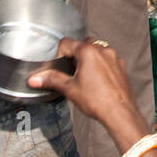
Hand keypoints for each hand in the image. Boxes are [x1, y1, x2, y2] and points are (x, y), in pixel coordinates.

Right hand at [28, 37, 146, 145]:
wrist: (120, 113)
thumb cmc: (97, 100)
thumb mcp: (70, 89)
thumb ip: (52, 80)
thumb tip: (35, 78)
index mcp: (88, 51)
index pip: (67, 43)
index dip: (59, 54)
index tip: (59, 67)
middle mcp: (103, 50)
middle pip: (83, 44)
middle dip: (75, 55)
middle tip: (71, 71)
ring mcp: (114, 58)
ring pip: (97, 51)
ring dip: (89, 59)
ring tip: (84, 77)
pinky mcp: (121, 67)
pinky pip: (108, 61)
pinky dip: (101, 66)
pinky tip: (98, 82)